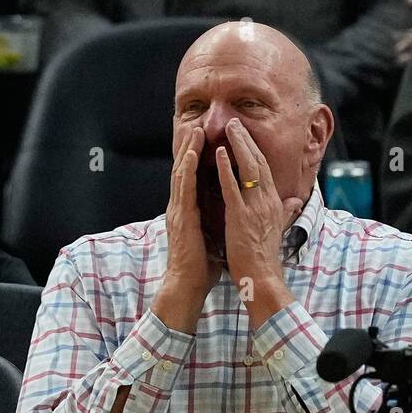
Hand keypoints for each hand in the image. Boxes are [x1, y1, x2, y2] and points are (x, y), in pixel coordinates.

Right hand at [154, 127, 220, 331]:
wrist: (188, 286)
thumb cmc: (202, 267)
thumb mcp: (215, 238)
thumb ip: (220, 222)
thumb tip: (232, 215)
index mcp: (189, 212)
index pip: (194, 180)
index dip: (199, 161)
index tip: (208, 142)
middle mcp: (181, 208)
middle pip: (186, 171)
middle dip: (192, 148)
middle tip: (200, 126)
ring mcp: (179, 212)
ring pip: (183, 174)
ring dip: (188, 151)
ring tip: (196, 130)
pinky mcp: (181, 218)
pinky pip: (184, 188)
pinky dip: (188, 169)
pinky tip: (192, 154)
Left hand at [216, 119, 302, 295]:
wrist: (262, 279)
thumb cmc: (265, 258)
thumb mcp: (279, 229)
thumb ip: (287, 212)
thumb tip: (297, 200)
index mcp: (274, 204)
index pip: (265, 170)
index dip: (256, 150)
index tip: (246, 134)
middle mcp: (267, 202)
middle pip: (259, 162)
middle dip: (247, 140)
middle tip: (235, 121)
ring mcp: (254, 208)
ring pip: (248, 168)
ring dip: (238, 145)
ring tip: (228, 127)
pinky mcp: (240, 217)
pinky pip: (232, 187)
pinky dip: (226, 168)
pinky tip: (219, 152)